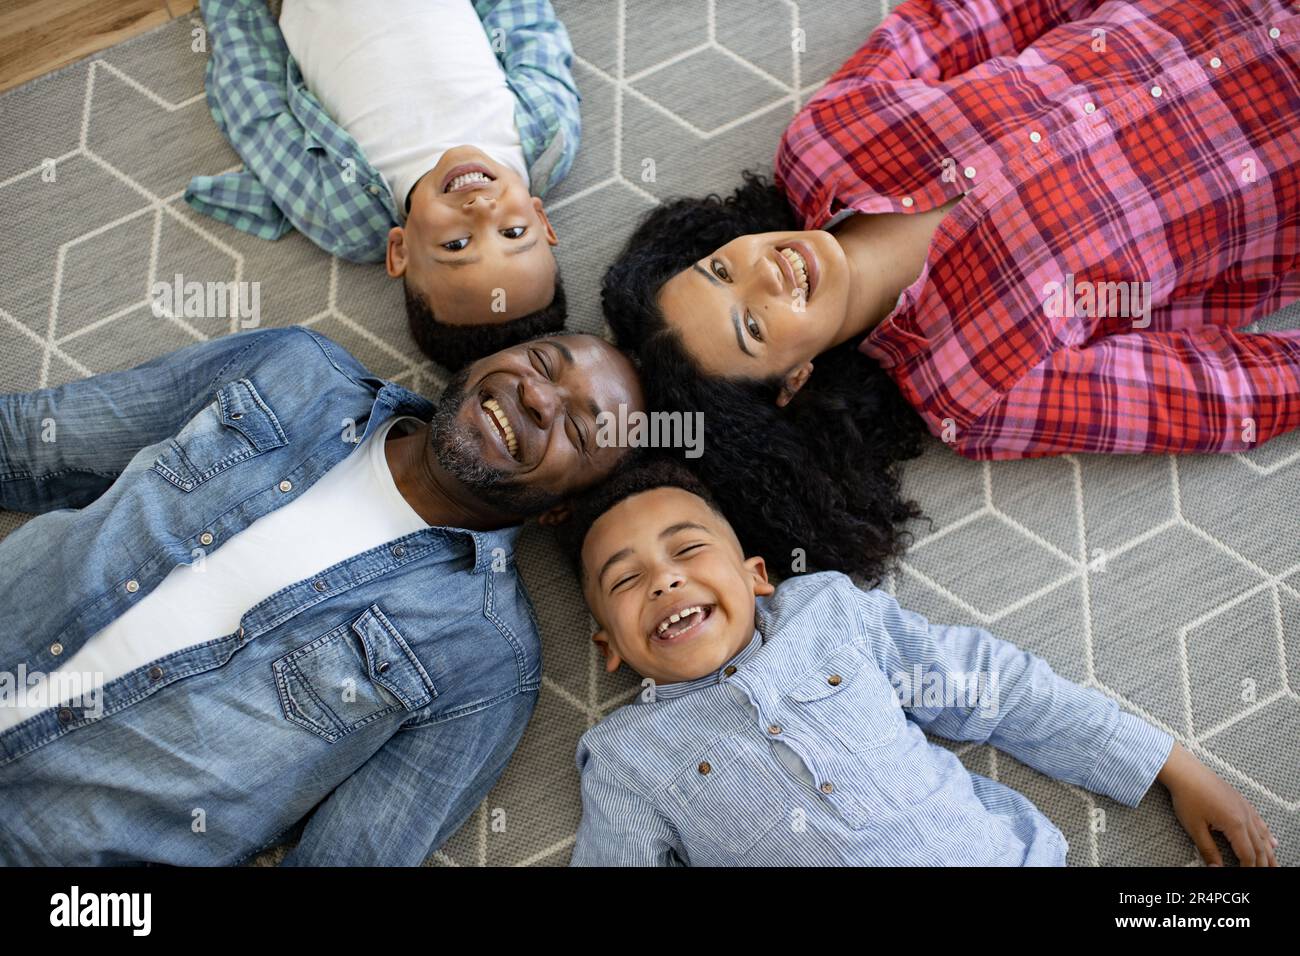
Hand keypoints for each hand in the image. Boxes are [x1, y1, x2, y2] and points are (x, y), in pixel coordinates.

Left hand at [1157, 741, 1278, 866]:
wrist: (1185, 770)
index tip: (1245, 876)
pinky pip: (1260, 822)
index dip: (1247, 869)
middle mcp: (1245, 816)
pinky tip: (1272, 842)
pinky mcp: (1241, 801)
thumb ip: (1208, 850)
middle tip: (1266, 875)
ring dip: (1269, 853)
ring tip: (1274, 865)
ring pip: (1263, 836)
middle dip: (1263, 864)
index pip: (1247, 855)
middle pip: (1259, 847)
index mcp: (1235, 824)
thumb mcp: (1194, 827)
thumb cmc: (1187, 796)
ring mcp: (1245, 808)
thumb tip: (1215, 868)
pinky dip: (1267, 835)